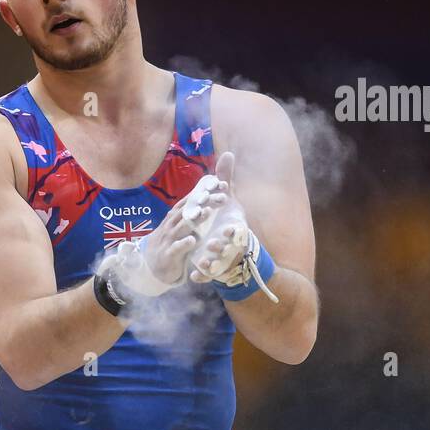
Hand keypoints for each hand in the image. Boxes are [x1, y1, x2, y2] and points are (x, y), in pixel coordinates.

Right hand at [140, 172, 228, 284]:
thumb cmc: (166, 245)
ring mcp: (168, 240)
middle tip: (218, 196)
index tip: (215, 186)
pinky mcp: (168, 254)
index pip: (187, 203)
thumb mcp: (174, 228)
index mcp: (173, 219)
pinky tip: (192, 240)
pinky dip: (184, 243)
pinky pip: (176, 248)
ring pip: (182, 227)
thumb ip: (185, 217)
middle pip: (187, 212)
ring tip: (208, 212)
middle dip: (202, 203)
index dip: (200, 194)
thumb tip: (200, 202)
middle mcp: (170, 226)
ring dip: (195, 219)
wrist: (148, 265)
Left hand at [188, 151, 248, 282]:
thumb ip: (225, 178)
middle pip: (226, 247)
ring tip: (201, 262)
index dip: (233, 230)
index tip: (229, 228)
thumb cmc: (228, 218)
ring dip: (210, 262)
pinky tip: (193, 277)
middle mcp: (229, 243)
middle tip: (211, 244)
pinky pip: (207, 275)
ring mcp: (221, 256)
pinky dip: (202, 277)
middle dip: (220, 246)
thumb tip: (228, 152)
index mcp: (235, 227)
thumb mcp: (228, 199)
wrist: (229, 244)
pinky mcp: (212, 267)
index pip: (236, 229)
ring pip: (217, 262)